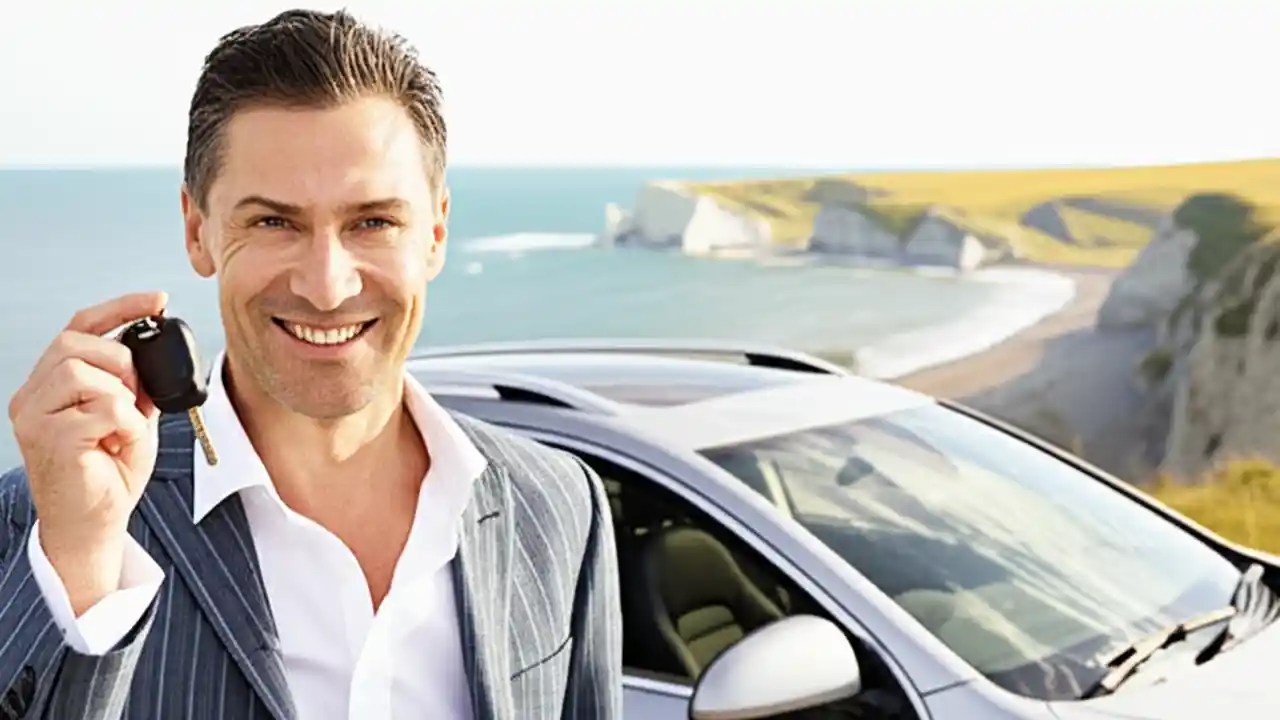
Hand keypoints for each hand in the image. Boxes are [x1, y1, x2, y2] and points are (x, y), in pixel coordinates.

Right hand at [7, 291, 167, 614]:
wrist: (93, 525)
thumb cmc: (108, 472)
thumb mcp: (130, 415)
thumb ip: (135, 382)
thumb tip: (158, 346)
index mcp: (49, 384)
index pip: (77, 327)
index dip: (119, 307)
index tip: (157, 300)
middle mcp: (31, 396)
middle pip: (75, 342)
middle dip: (120, 359)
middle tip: (137, 394)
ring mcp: (33, 417)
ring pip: (83, 371)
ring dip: (120, 394)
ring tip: (124, 425)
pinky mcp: (48, 439)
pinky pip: (99, 409)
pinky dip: (125, 422)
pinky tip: (120, 443)